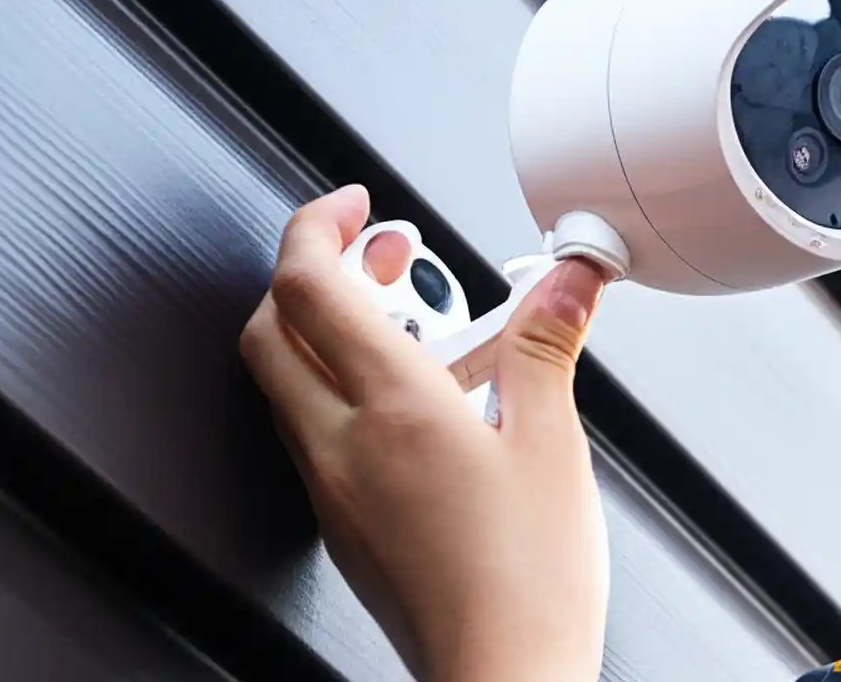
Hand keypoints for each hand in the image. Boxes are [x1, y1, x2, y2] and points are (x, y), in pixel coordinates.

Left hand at [239, 185, 611, 681]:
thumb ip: (548, 344)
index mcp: (392, 411)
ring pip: (289, 381)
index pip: (307, 286)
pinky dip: (348, 388)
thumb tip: (568, 276)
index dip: (317, 226)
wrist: (501, 676)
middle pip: (272, 328)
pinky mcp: (345, 521)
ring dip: (329, 329)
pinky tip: (421, 399)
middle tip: (378, 252)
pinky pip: (318, 430)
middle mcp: (342, 446)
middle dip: (312, 270)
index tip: (357, 205)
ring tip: (414, 321)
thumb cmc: (526, 583)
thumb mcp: (552, 443)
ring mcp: (334, 488)